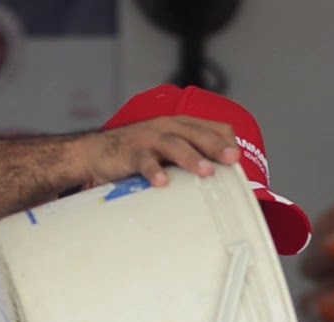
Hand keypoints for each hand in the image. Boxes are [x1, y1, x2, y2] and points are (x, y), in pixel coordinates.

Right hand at [83, 116, 240, 187]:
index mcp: (181, 126)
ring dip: (191, 158)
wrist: (96, 153)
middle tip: (232, 160)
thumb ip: (190, 160)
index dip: (227, 141)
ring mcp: (148, 138)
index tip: (238, 161)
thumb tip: (219, 183)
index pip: (212, 127)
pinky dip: (154, 171)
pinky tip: (162, 183)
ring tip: (206, 172)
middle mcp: (167, 127)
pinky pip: (144, 161)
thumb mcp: (167, 153)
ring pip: (174, 145)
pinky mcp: (130, 152)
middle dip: (216, 147)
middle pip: (197, 134)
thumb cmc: (138, 155)